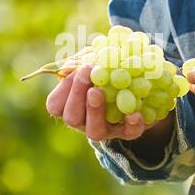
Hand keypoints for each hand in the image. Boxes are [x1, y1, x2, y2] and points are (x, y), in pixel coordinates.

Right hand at [46, 64, 168, 142]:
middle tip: (86, 73)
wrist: (139, 87)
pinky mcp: (128, 133)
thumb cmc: (106, 73)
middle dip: (76, 96)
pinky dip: (131, 124)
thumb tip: (76, 61)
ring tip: (98, 91)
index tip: (76, 69)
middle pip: (72, 119)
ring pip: (94, 131)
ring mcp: (106, 130)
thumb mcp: (93, 63)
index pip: (55, 105)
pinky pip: (128, 133)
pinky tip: (135, 113)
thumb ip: (83, 60)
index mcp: (71, 106)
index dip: (62, 89)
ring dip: (94, 110)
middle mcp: (84, 122)